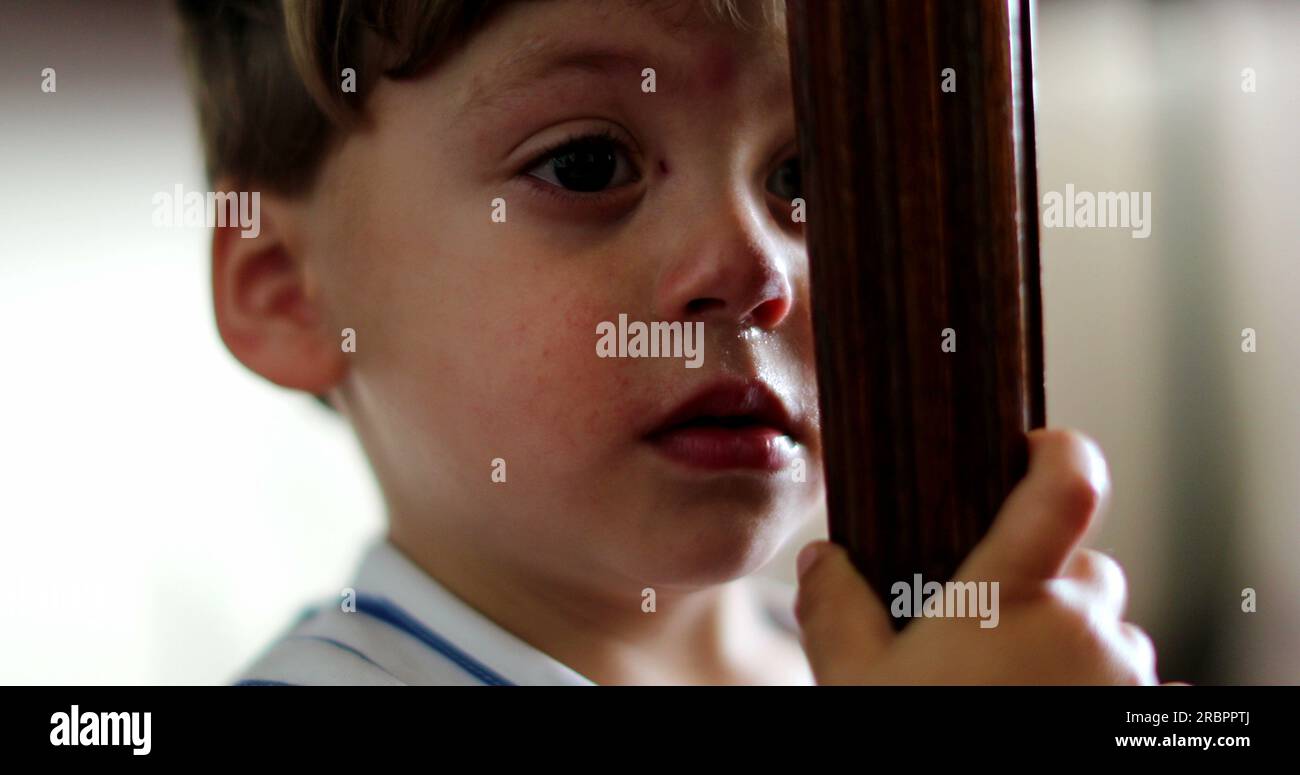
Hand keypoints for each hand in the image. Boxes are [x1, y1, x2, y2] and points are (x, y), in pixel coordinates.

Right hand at [793, 428, 1165, 684]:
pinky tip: (1027, 708)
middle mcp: (1087, 626)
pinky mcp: (1137, 717)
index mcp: (1017, 594)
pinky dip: (1084, 682)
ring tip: (1003, 682)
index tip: (1028, 449)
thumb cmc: (915, 748)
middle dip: (1040, 581)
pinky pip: (1120, 677)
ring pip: (1105, 625)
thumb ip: (835, 608)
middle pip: (1082, 565)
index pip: (1071, 480)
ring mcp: (1123, 676)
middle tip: (984, 622)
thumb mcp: (857, 683)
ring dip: (1067, 637)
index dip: (1058, 447)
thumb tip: (822, 560)